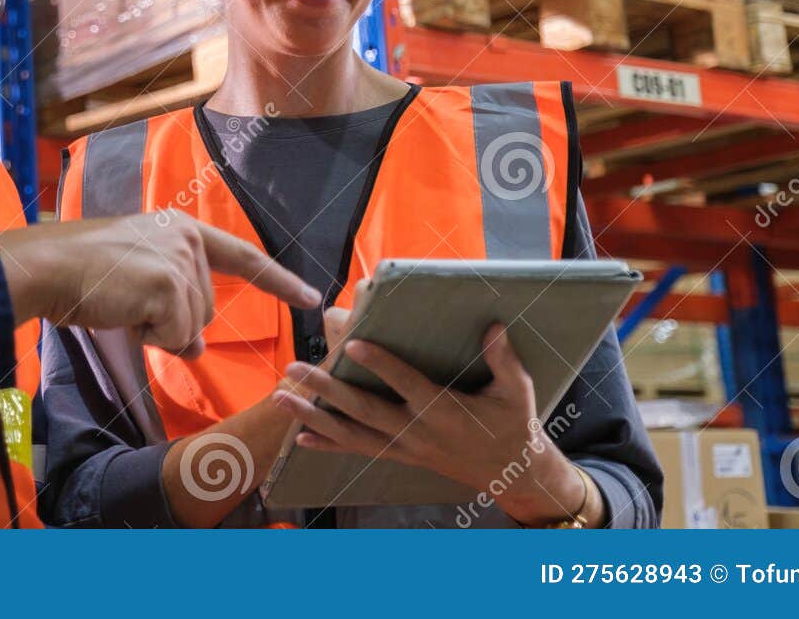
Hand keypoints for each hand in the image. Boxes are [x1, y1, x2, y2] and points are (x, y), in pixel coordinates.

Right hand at [0, 211, 319, 358]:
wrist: (46, 267)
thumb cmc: (80, 274)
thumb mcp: (136, 276)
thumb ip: (172, 298)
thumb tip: (194, 345)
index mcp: (179, 229)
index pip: (242, 255)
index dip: (278, 280)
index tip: (312, 297)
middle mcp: (185, 238)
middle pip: (205, 308)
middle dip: (171, 322)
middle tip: (125, 303)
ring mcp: (179, 260)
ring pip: (191, 327)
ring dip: (157, 330)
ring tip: (120, 303)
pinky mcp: (169, 285)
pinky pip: (176, 337)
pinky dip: (149, 336)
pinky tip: (122, 311)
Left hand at [269, 322, 588, 524]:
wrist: (511, 475)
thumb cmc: (513, 424)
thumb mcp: (517, 391)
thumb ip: (503, 359)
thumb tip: (492, 324)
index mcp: (444, 411)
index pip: (407, 384)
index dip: (380, 364)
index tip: (352, 343)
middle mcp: (417, 431)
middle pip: (364, 410)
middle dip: (326, 389)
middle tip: (294, 367)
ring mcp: (404, 447)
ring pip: (351, 433)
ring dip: (312, 416)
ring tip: (280, 397)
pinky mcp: (399, 456)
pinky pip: (358, 451)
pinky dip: (328, 445)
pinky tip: (299, 438)